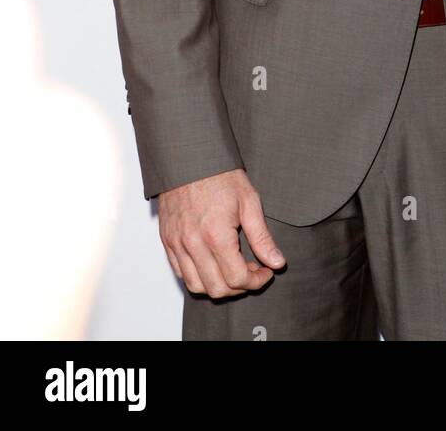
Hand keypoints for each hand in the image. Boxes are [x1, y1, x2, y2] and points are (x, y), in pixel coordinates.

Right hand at [158, 168, 286, 297]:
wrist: (189, 157)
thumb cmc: (220, 175)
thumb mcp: (249, 202)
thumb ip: (262, 237)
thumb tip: (277, 262)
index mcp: (215, 235)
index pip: (237, 279)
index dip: (256, 281)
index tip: (266, 271)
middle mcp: (192, 244)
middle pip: (217, 289)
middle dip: (240, 287)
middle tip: (253, 271)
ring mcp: (177, 244)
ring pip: (197, 286)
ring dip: (218, 286)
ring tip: (233, 269)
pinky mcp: (167, 241)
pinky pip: (181, 272)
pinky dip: (198, 276)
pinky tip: (213, 263)